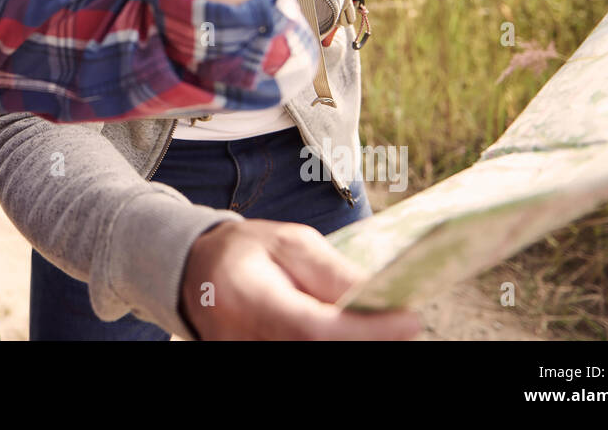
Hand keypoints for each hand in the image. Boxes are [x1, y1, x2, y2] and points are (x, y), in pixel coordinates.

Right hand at [180, 220, 422, 339]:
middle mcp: (242, 340)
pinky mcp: (252, 365)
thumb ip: (332, 271)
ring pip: (315, 359)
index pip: (313, 327)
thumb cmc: (247, 252)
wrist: (197, 273)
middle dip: (369, 340)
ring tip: (378, 326)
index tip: (410, 319)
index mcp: (248, 297)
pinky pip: (300, 359)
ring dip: (354, 343)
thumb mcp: (290, 241)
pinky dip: (334, 346)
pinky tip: (350, 332)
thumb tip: (381, 295)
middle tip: (402, 325)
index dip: (365, 330)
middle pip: (319, 352)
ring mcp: (244, 357)